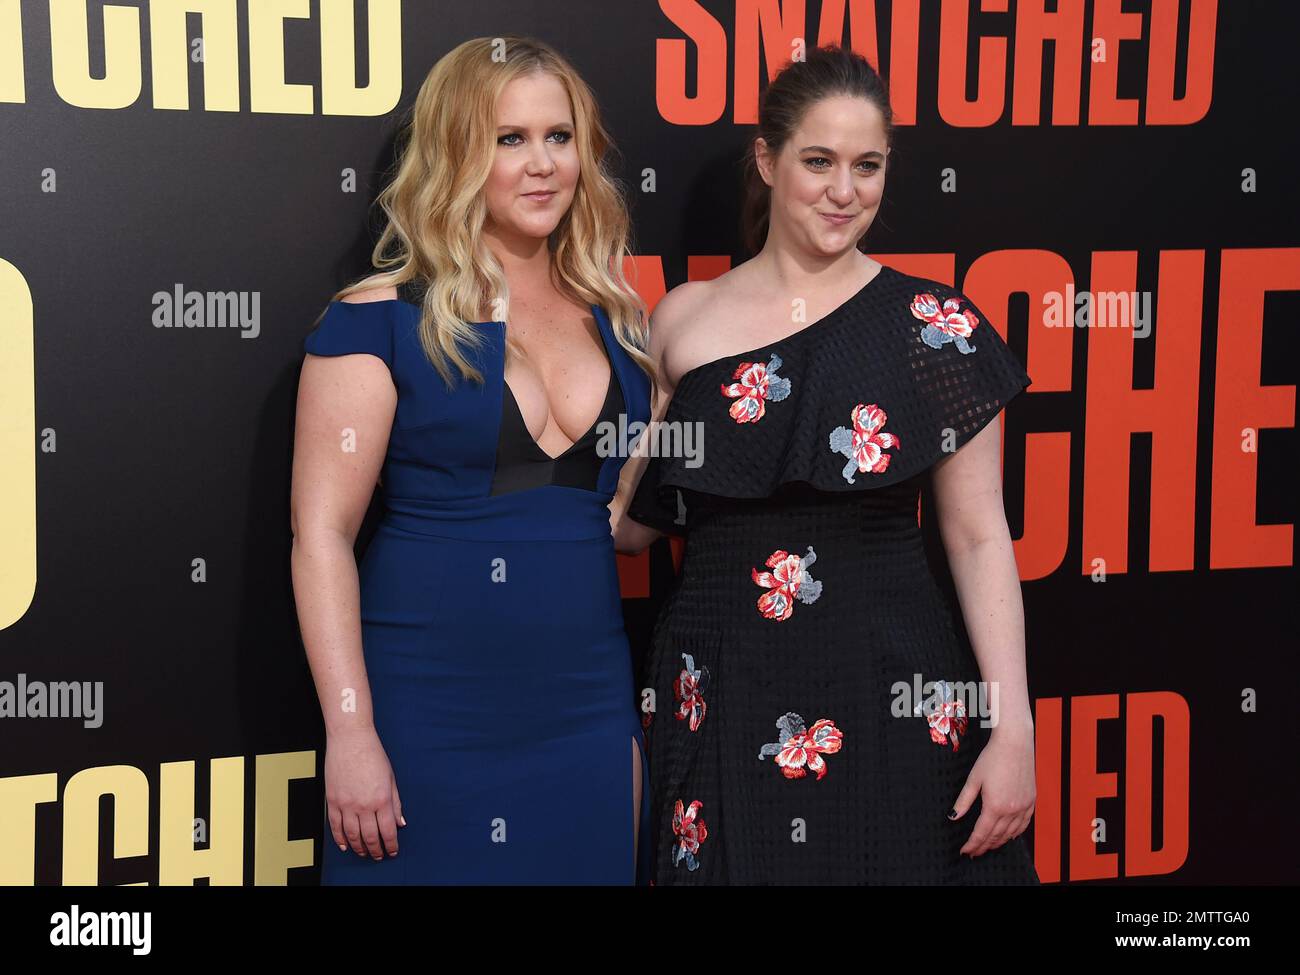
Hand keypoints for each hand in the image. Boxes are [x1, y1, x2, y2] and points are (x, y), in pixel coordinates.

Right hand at [324, 727, 404, 859]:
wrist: (350, 739)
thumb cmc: (373, 754)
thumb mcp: (391, 778)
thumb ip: (395, 802)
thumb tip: (400, 822)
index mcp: (382, 799)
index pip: (388, 831)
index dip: (391, 845)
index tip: (392, 851)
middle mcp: (364, 804)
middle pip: (370, 837)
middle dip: (376, 850)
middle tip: (379, 856)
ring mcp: (346, 804)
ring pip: (352, 835)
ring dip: (359, 848)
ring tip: (364, 853)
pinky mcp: (332, 800)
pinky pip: (335, 826)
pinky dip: (340, 839)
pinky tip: (345, 845)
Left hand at [949, 726, 1035, 857]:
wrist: (1015, 743)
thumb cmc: (992, 757)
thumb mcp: (974, 779)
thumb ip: (964, 801)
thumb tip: (953, 817)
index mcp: (995, 806)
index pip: (982, 833)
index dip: (973, 844)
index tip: (965, 851)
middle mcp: (1012, 810)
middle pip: (996, 836)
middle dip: (984, 846)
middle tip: (974, 852)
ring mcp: (1024, 806)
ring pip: (1011, 833)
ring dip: (998, 842)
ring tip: (988, 847)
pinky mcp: (1031, 801)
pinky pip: (1024, 824)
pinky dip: (1015, 833)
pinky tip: (1009, 836)